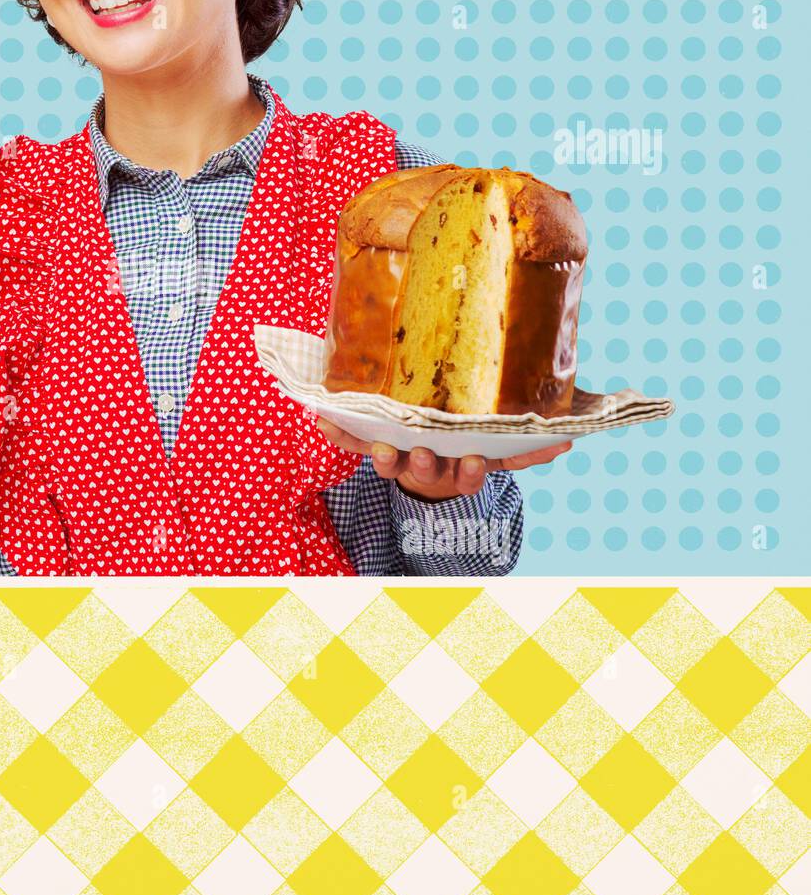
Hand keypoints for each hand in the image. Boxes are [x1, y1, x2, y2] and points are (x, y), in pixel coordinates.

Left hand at [315, 417, 572, 501]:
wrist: (431, 461)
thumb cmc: (468, 446)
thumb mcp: (501, 447)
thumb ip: (530, 447)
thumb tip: (572, 440)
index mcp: (464, 466)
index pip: (471, 475)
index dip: (470, 472)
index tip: (473, 462)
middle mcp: (433, 467)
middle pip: (430, 472)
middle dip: (428, 465)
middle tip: (426, 453)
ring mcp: (403, 458)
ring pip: (393, 463)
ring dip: (387, 457)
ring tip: (384, 447)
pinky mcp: (375, 448)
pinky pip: (354, 443)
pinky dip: (338, 432)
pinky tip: (321, 419)